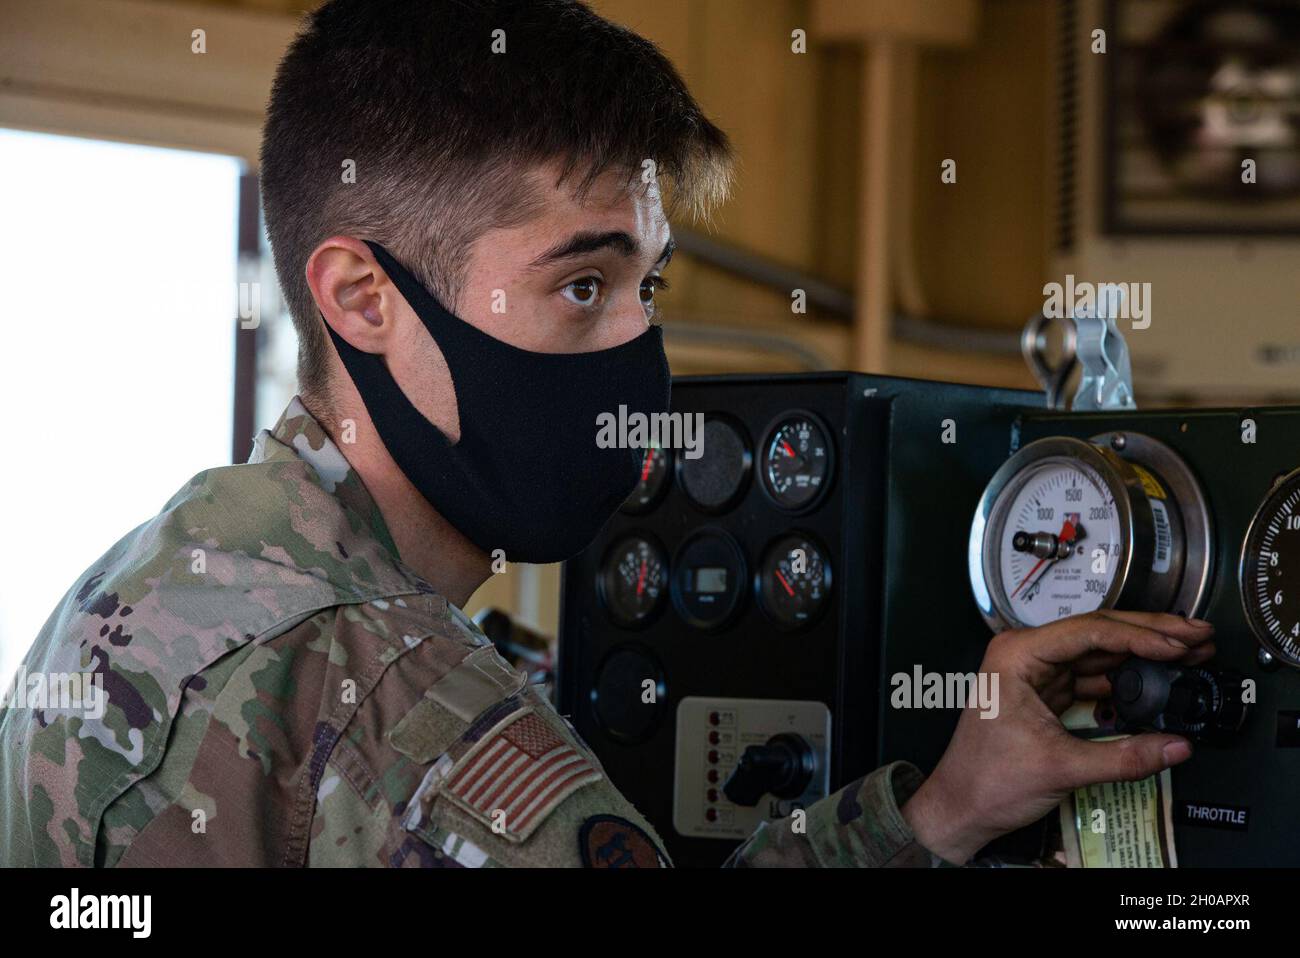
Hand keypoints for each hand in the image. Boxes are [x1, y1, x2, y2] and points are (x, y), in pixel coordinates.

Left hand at [901, 610, 1214, 863]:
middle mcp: (1026, 655)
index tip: (1178, 643)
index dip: (1140, 634)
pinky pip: (1095, 678)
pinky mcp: (1048, 694)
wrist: (961, 806)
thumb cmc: (984, 779)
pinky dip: (1128, 678)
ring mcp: (1038, 674)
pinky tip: (1157, 679)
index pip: (1089, 630)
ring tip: (1189, 653)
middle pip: (1100, 634)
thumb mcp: (1061, 767)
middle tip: (1196, 634)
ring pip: (1101, 654)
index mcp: (1017, 655)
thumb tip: (1173, 745)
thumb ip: (1123, 756)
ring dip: (1145, 654)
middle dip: (1152, 634)